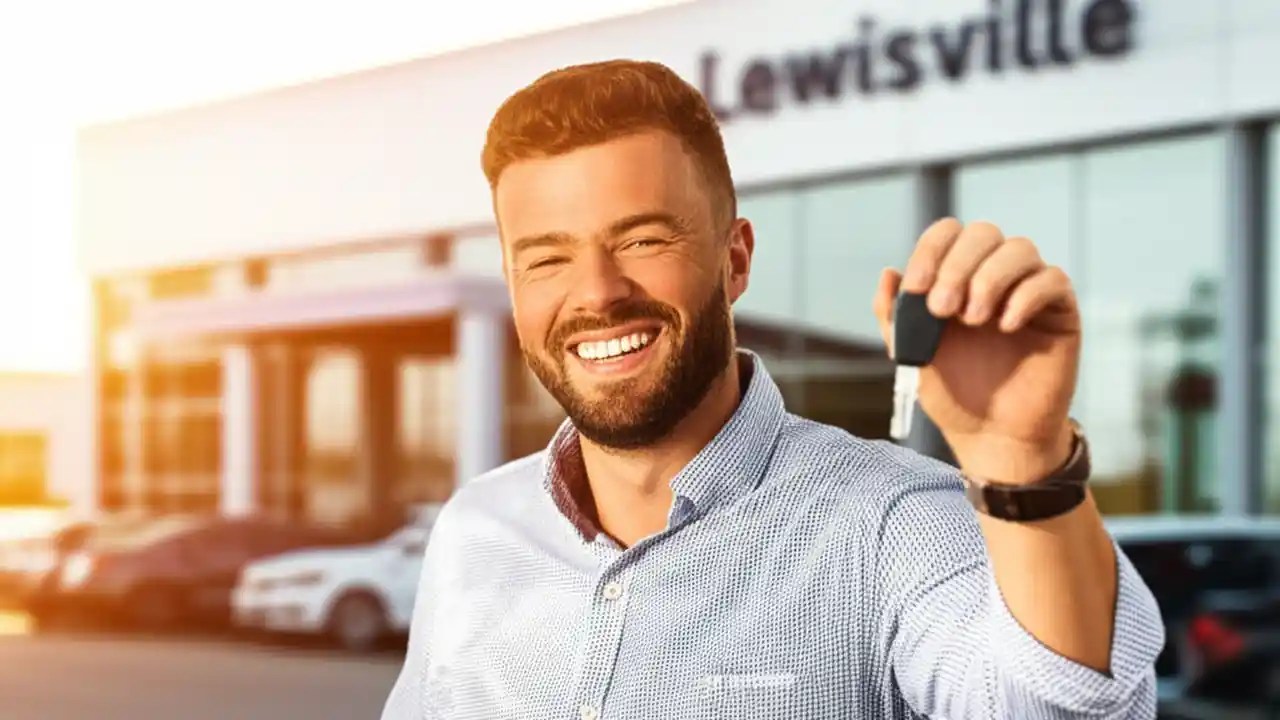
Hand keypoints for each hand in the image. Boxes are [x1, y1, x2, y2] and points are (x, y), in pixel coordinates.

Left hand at [873, 218, 1080, 482]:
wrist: (993, 436)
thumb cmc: (954, 394)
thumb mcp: (912, 354)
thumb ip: (896, 316)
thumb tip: (889, 272)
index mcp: (956, 277)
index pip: (948, 233)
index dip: (931, 250)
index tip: (917, 288)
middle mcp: (993, 275)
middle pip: (983, 232)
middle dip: (957, 265)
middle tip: (943, 309)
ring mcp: (1029, 289)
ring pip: (1019, 248)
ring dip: (989, 279)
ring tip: (974, 321)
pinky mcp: (1060, 311)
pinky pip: (1052, 279)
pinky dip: (1025, 297)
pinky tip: (1005, 326)